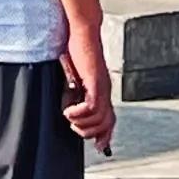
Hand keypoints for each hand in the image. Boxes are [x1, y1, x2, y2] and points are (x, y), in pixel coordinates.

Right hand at [60, 23, 115, 150]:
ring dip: (81, 123)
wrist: (83, 31)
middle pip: (106, 124)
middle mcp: (105, 91)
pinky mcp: (95, 81)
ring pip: (99, 119)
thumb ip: (77, 92)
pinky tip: (68, 109)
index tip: (99, 146)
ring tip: (70, 115)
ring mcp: (102, 87)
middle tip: (73, 124)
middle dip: (89, 132)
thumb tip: (70, 109)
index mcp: (102, 91)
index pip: (110, 120)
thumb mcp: (76, 77)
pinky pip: (92, 107)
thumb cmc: (78, 51)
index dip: (105, 135)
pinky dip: (78, 113)